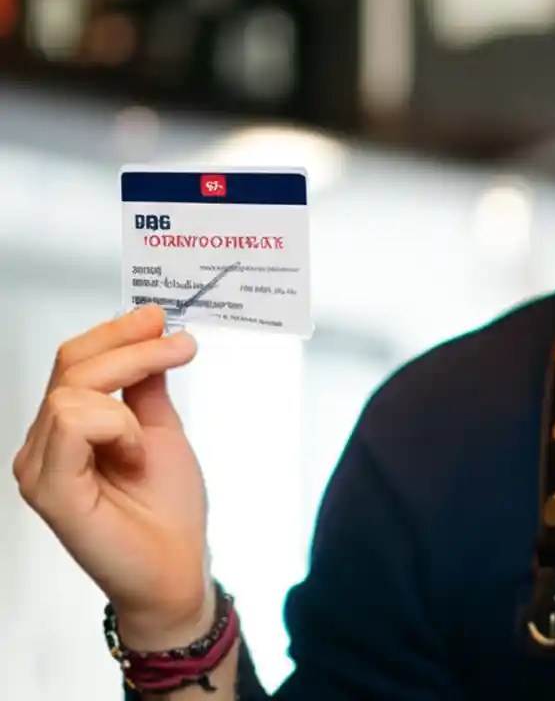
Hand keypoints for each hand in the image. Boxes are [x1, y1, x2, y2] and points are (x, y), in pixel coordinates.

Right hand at [11, 306, 212, 647]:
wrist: (176, 570)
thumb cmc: (167, 512)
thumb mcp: (162, 432)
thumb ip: (146, 388)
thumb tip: (150, 336)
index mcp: (67, 427)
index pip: (75, 359)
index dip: (116, 332)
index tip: (160, 317)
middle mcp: (43, 444)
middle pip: (72, 365)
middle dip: (131, 347)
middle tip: (182, 345)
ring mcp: (39, 466)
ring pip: (72, 391)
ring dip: (127, 404)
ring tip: (146, 444)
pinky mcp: (49, 489)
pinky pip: (72, 423)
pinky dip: (116, 429)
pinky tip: (134, 456)